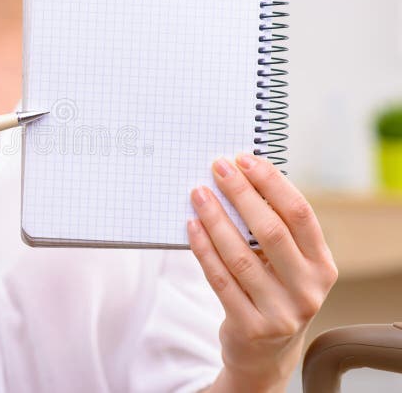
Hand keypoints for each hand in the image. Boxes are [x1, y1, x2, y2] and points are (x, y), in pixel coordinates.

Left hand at [187, 154, 337, 391]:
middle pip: (271, 231)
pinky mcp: (251, 327)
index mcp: (322, 265)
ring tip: (198, 194)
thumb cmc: (271, 292)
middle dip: (242, 195)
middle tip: (218, 168)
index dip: (272, 183)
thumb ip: (270, 228)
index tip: (245, 159)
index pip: (300, 214)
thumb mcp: (284, 265)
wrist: (265, 354)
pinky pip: (220, 280)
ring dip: (216, 219)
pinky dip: (203, 250)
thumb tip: (238, 176)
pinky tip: (191, 226)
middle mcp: (309, 290)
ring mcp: (281, 312)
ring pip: (241, 256)